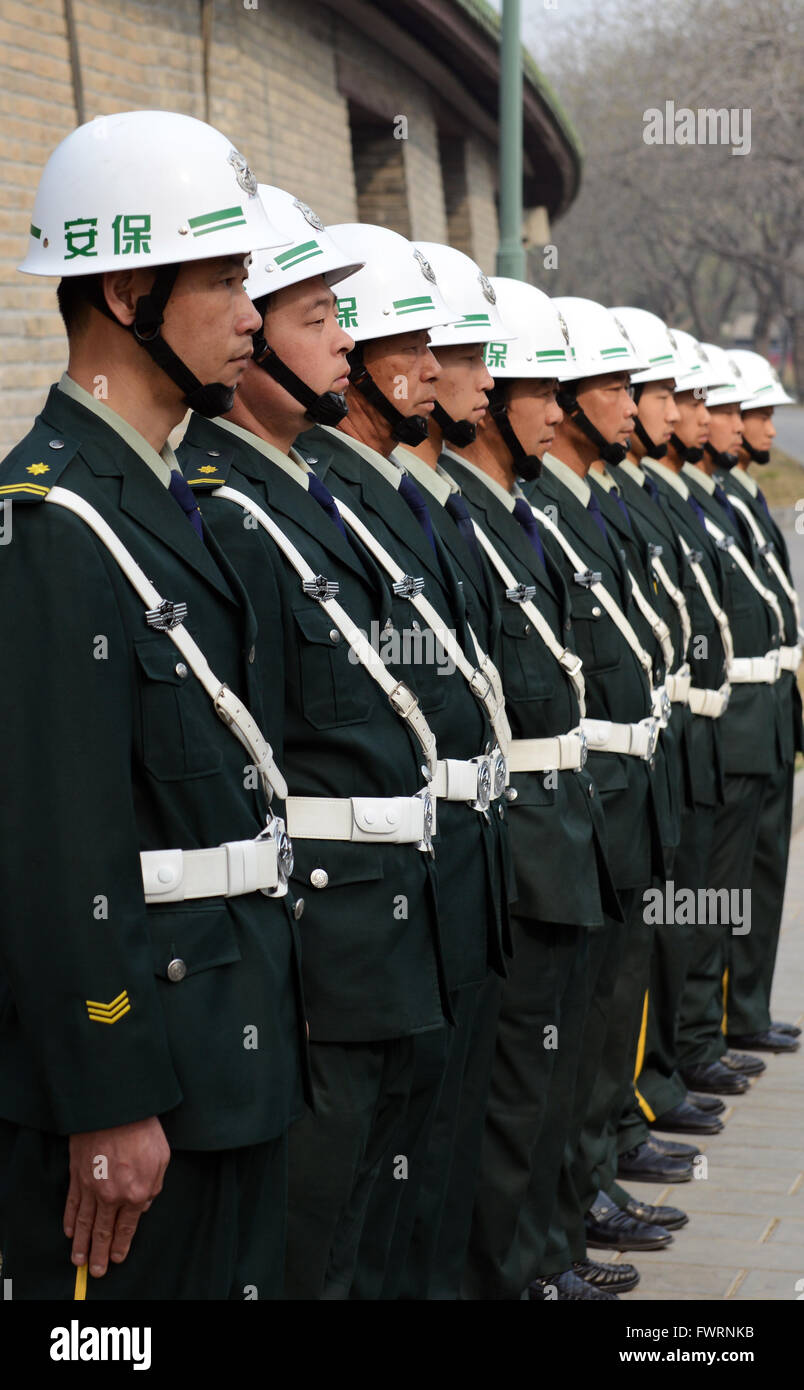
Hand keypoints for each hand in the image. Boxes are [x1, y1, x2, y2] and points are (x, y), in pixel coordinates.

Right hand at [64, 1116, 169, 1277]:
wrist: (115, 1108)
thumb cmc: (143, 1130)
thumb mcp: (162, 1159)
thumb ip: (154, 1187)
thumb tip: (143, 1207)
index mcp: (136, 1193)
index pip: (127, 1227)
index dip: (122, 1244)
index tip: (118, 1258)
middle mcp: (112, 1195)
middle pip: (104, 1231)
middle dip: (100, 1253)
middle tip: (97, 1271)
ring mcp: (92, 1187)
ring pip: (85, 1223)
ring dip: (82, 1244)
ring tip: (79, 1260)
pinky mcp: (77, 1175)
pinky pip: (72, 1204)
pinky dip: (70, 1220)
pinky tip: (69, 1232)